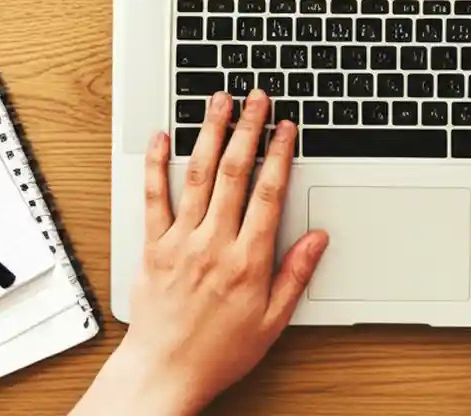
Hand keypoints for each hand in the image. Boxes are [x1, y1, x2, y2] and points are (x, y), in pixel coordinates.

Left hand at [73, 90, 327, 415]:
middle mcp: (213, 243)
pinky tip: (160, 136)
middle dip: (248, 129)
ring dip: (209, 133)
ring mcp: (180, 241)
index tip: (287, 128)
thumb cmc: (219, 352)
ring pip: (196, 175)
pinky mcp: (153, 246)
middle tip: (257, 98)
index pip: (268, 193)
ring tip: (218, 102)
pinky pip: (153, 197)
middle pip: (233, 172)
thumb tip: (318, 238)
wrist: (164, 372)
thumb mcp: (273, 321)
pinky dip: (156, 164)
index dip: (280, 154)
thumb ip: (296, 274)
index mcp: (247, 260)